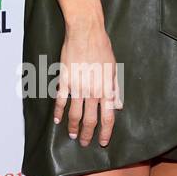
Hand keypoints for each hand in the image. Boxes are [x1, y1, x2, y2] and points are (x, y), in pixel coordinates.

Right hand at [55, 25, 121, 147]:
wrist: (86, 32)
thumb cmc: (102, 48)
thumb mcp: (114, 69)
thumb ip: (115, 89)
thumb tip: (119, 106)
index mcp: (106, 90)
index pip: (107, 118)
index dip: (105, 132)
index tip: (102, 142)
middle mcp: (92, 92)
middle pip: (90, 120)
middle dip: (88, 134)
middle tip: (84, 142)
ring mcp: (77, 87)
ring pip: (75, 114)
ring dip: (73, 127)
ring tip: (72, 135)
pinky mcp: (65, 80)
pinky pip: (61, 100)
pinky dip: (59, 112)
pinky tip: (57, 119)